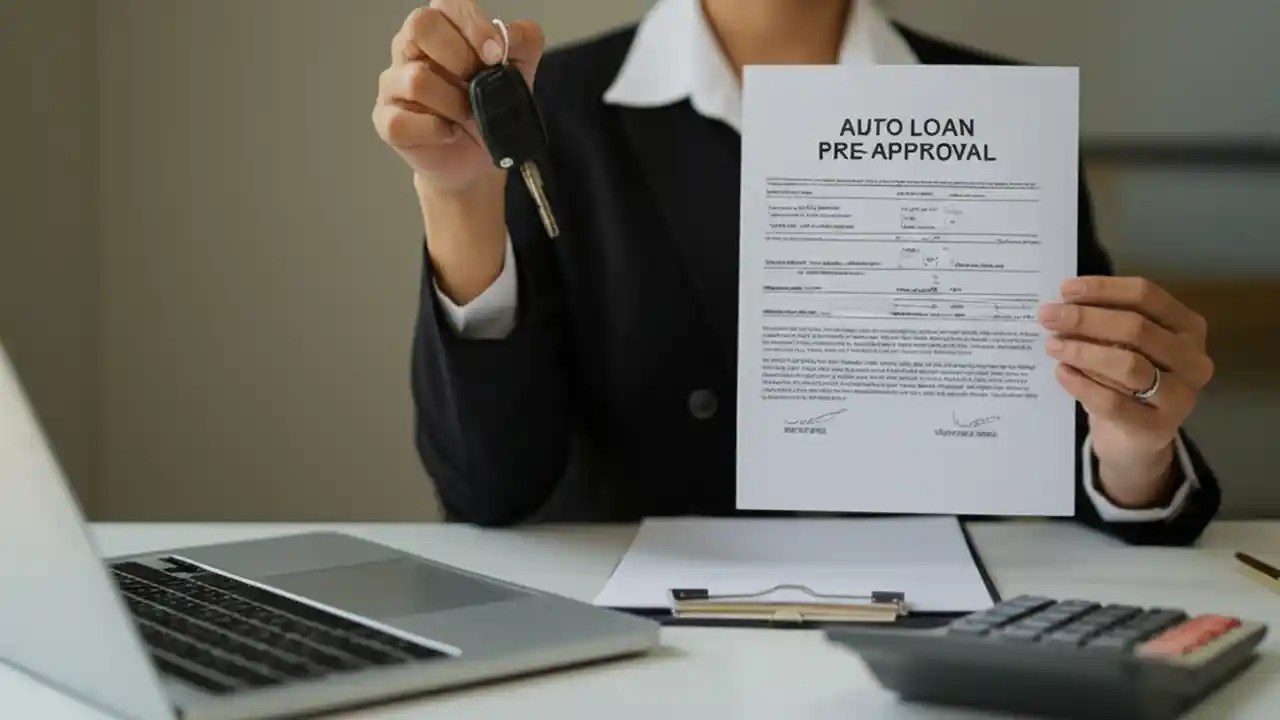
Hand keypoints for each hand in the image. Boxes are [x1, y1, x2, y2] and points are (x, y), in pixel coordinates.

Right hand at [372, 1, 545, 193]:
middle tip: (477, 83)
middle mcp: (410, 49)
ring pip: (417, 79)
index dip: (473, 25)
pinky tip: (448, 133)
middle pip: (420, 25)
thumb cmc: (489, 109)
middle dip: (459, 57)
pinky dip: (436, 131)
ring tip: (466, 115)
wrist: (478, 160)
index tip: (495, 55)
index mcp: (441, 29)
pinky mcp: (386, 120)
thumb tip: (508, 35)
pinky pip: (403, 121)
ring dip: (454, 103)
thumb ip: (523, 43)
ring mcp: (393, 84)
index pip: (446, 4)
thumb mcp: (519, 72)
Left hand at [1038, 276, 1213, 507]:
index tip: (1064, 290)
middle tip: (1048, 317)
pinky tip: (1061, 372)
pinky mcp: (1157, 427)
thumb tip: (1062, 303)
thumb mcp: (1123, 345)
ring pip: (1129, 365)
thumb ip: (1104, 323)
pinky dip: (1082, 385)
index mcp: (1187, 327)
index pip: (1146, 296)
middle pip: (1136, 328)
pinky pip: (1113, 403)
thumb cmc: (1127, 380)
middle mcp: (1193, 359)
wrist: (1136, 438)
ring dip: (1083, 351)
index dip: (1104, 289)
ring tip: (1053, 346)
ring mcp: (1180, 396)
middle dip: (1085, 319)